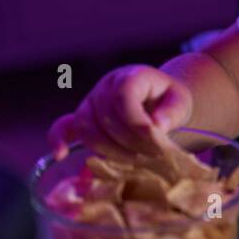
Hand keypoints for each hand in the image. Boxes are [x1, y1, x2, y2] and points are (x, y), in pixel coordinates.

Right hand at [47, 65, 192, 160]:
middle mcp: (105, 87)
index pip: (124, 98)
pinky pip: (62, 127)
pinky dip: (58, 140)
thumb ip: (172, 111)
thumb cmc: (169, 101)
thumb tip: (157, 125)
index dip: (137, 123)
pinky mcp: (81, 118)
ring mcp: (90, 102)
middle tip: (152, 157)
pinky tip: (61, 155)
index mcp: (129, 77)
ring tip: (134, 161)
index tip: (156, 143)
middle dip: (129, 143)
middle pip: (105, 118)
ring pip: (87, 129)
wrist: (158, 101)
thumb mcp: (180, 101)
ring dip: (109, 150)